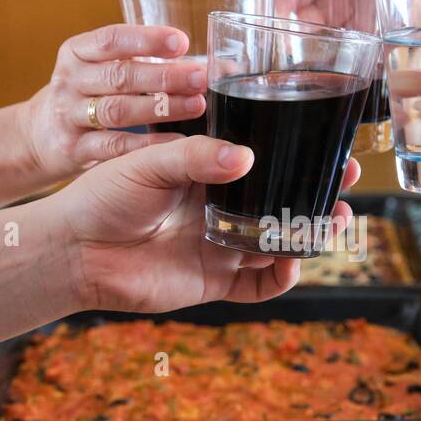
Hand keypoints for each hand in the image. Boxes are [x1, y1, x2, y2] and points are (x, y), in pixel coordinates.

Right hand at [20, 24, 207, 177]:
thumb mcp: (101, 69)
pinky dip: (146, 145)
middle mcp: (69, 80)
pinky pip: (113, 146)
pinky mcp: (74, 149)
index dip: (146, 39)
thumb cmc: (88, 95)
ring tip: (196, 106)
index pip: (111, 39)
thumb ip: (144, 62)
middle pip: (119, 75)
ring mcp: (69, 115)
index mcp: (77, 51)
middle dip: (163, 76)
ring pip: (116, 110)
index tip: (181, 42)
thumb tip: (217, 63)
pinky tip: (176, 143)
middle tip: (200, 78)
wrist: (37, 136)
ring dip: (160, 108)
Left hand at [52, 136, 360, 312]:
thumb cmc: (102, 196)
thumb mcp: (150, 162)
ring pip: (281, 240)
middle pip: (284, 198)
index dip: (298, 149)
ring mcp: (223, 243)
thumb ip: (197, 157)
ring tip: (334, 219)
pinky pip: (261, 283)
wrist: (74, 251)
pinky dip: (283, 275)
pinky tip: (293, 259)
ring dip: (312, 231)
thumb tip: (248, 156)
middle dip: (319, 189)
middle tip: (345, 178)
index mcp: (209, 170)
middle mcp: (223, 205)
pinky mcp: (216, 280)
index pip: (266, 156)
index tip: (328, 136)